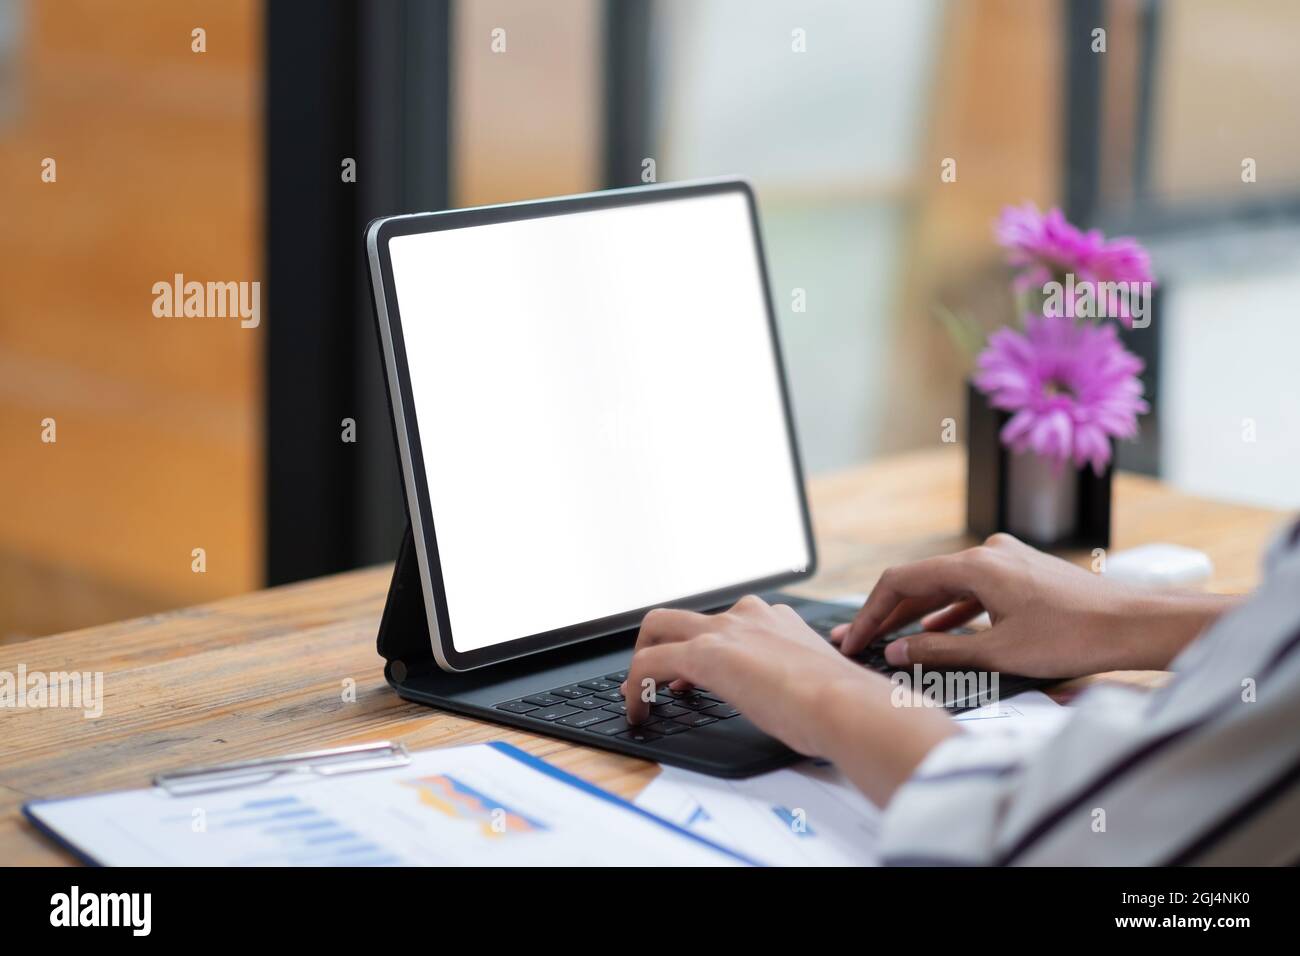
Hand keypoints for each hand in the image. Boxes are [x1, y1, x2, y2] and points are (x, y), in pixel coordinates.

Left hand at [622, 595, 875, 755]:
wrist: (842, 702)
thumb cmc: (841, 702)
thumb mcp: (815, 682)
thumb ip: (797, 680)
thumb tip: (796, 702)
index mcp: (776, 619)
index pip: (726, 622)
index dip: (705, 647)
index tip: (694, 675)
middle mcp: (748, 615)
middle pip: (683, 614)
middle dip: (659, 641)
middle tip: (655, 673)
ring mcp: (724, 630)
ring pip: (658, 626)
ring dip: (641, 659)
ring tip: (638, 695)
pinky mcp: (703, 654)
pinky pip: (647, 663)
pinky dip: (635, 687)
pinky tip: (638, 713)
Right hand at [831, 533, 1236, 677]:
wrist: (1134, 624)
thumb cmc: (1075, 636)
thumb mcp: (998, 652)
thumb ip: (940, 652)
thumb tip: (897, 650)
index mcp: (976, 565)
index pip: (901, 581)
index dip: (871, 612)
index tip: (854, 637)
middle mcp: (988, 554)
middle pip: (921, 582)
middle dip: (889, 614)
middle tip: (861, 641)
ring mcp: (1007, 561)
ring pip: (946, 586)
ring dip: (917, 613)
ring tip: (891, 639)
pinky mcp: (1022, 575)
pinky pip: (972, 590)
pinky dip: (949, 610)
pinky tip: (936, 630)